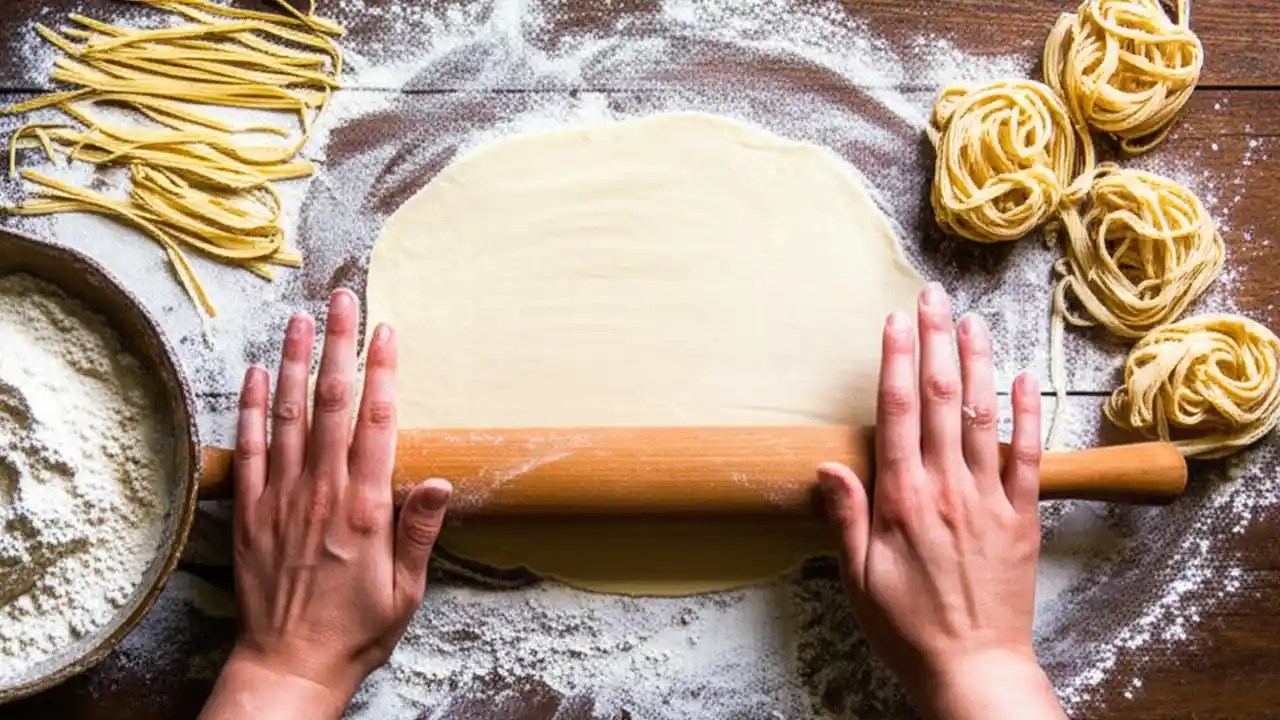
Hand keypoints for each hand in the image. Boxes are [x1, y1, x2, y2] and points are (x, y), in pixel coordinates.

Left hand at [201, 289, 452, 719]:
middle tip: (341, 299)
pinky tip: (256, 373)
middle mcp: (320, 493)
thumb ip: (419, 530)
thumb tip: (437, 481)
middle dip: (336, 346)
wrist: (291, 665)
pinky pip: (248, 450)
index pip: (375, 422)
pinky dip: (250, 408)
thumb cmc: (356, 629)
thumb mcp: (406, 588)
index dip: (381, 372)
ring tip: (298, 318)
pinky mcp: (250, 512)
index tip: (385, 331)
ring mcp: (280, 499)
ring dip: (292, 363)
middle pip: (329, 404)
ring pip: (286, 416)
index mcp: (364, 508)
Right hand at [818, 284, 1063, 718]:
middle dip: (936, 342)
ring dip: (978, 363)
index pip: (898, 412)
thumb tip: (828, 465)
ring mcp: (989, 499)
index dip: (897, 360)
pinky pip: (1028, 457)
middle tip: (932, 297)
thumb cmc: (907, 626)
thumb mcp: (857, 577)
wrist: (973, 668)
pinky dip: (1027, 415)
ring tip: (972, 320)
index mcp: (902, 499)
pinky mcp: (1022, 517)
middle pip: (943, 399)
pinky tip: (1023, 379)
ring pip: (984, 416)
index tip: (895, 322)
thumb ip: (845, 517)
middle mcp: (947, 488)